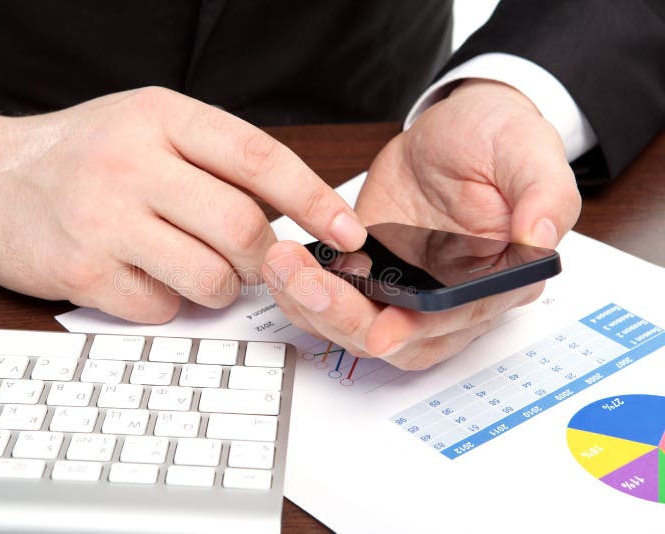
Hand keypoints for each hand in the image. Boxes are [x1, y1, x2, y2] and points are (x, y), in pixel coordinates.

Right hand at [0, 87, 365, 321]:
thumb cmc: (80, 155)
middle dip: (267, 259)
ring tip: (198, 270)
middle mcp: (132, 162)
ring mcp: (103, 218)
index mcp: (160, 116)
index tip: (347, 232)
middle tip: (260, 263)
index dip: (314, 200)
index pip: (259, 159)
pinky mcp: (81, 272)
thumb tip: (291, 214)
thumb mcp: (145, 128)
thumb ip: (213, 160)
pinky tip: (145, 278)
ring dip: (221, 286)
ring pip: (211, 277)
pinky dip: (169, 302)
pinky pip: (162, 308)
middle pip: (243, 228)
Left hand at [262, 80, 580, 368]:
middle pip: (402, 340)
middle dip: (350, 321)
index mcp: (499, 278)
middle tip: (307, 286)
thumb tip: (543, 235)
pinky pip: (336, 299)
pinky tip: (282, 265)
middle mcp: (452, 298)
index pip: (460, 321)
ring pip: (360, 327)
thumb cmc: (498, 138)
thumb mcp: (529, 149)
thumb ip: (544, 192)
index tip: (380, 329)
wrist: (457, 129)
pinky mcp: (372, 274)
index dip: (420, 329)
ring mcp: (407, 290)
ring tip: (283, 267)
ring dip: (316, 309)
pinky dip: (304, 293)